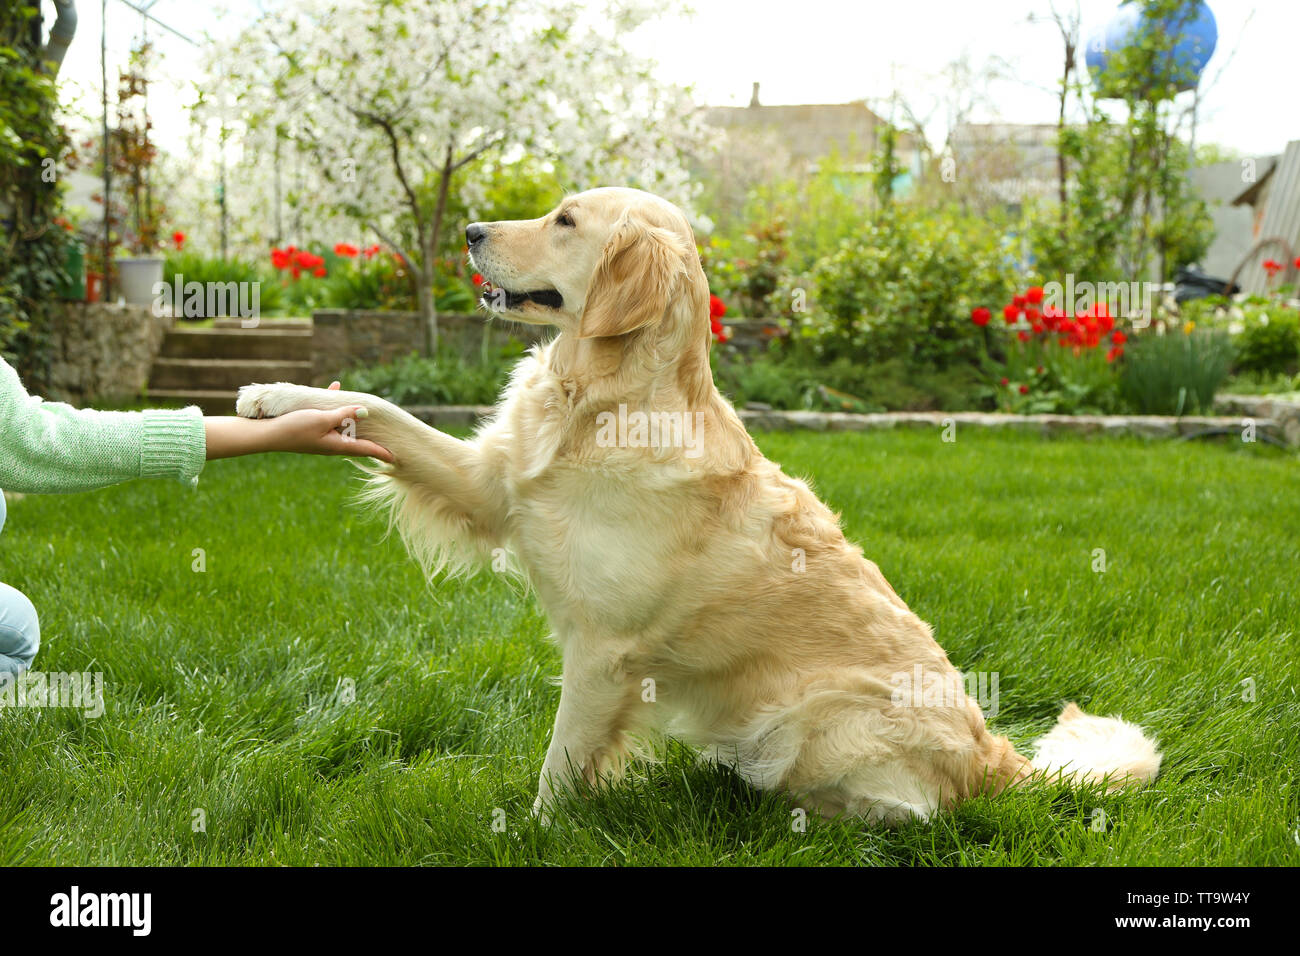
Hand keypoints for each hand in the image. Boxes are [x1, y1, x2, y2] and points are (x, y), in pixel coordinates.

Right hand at [205, 382, 394, 461]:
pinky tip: (335, 387)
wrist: (265, 434)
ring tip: (364, 408)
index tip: (395, 458)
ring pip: (343, 425)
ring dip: (352, 416)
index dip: (380, 452)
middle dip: (371, 437)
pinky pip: (327, 415)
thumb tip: (365, 412)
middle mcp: (332, 443)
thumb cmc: (294, 428)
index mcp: (337, 446)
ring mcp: (321, 436)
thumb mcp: (323, 419)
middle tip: (387, 436)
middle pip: (356, 438)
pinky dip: (333, 403)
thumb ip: (344, 414)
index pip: (365, 449)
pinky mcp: (311, 427)